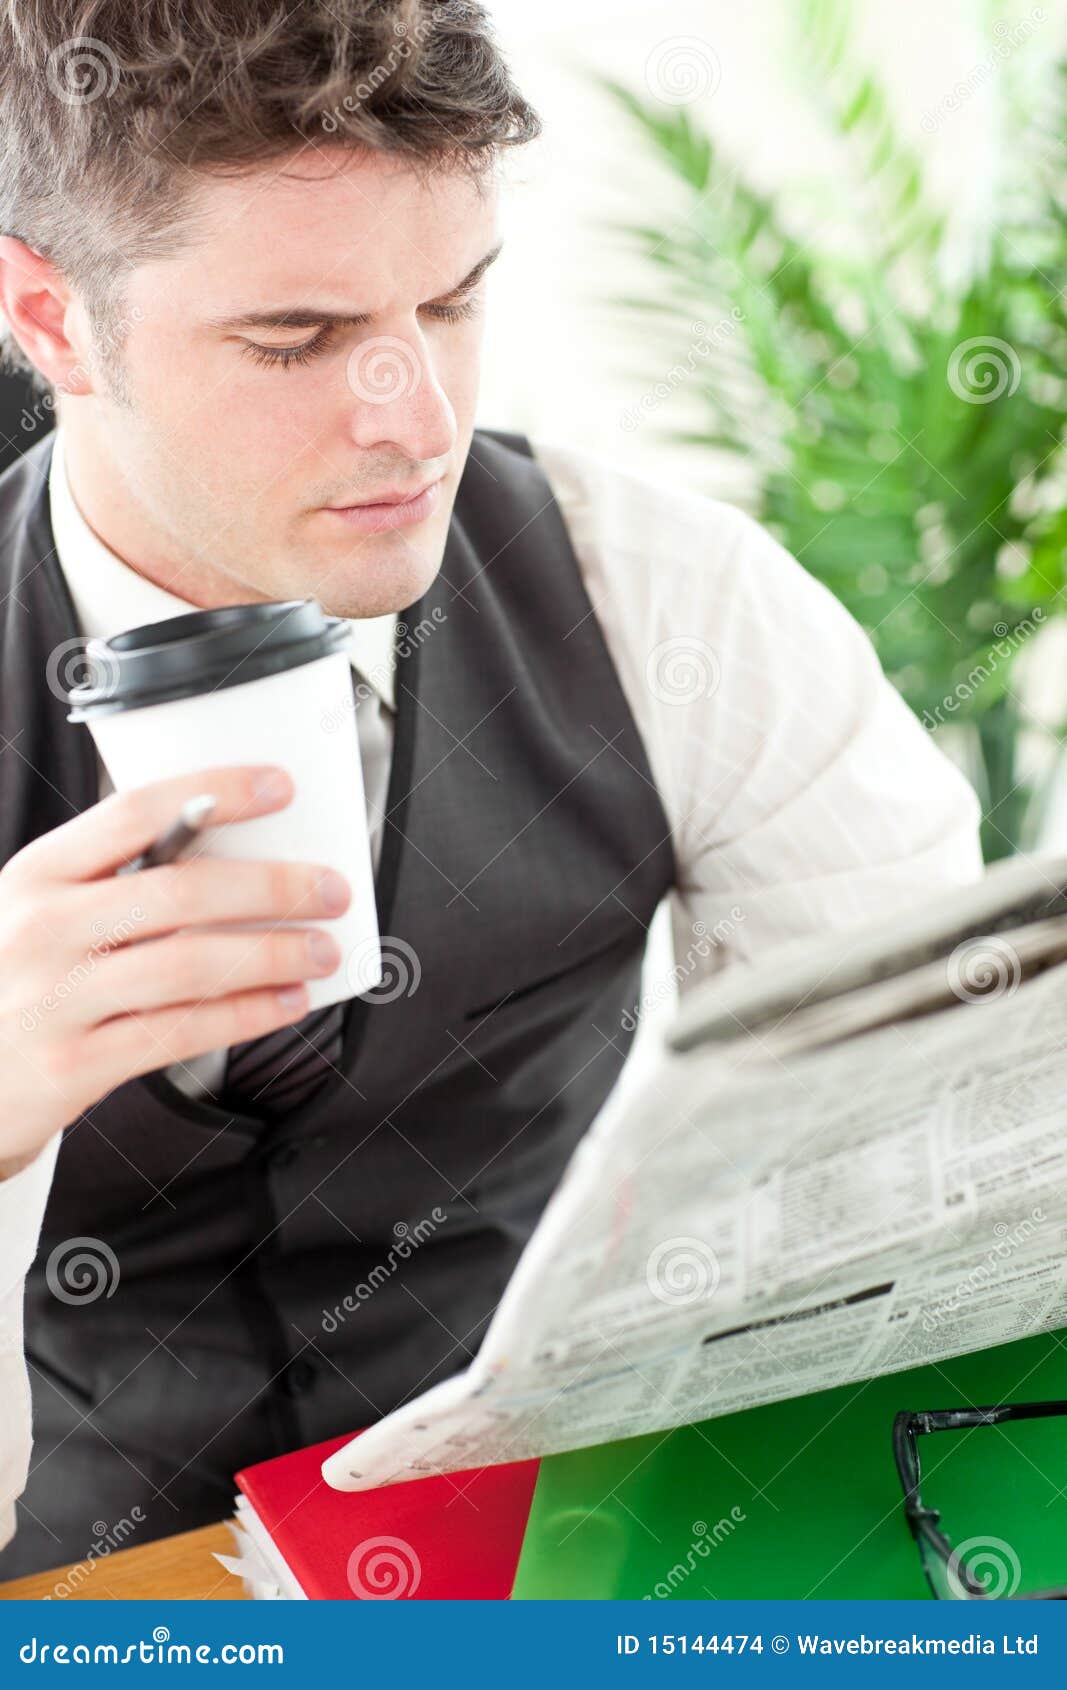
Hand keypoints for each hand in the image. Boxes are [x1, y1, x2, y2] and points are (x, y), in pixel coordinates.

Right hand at [0, 764, 350, 1169]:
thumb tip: (242, 857)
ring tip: (321, 951)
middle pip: (180, 892)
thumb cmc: (18, 978)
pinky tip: (285, 1002)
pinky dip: (246, 1015)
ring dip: (273, 955)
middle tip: (329, 889)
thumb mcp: (44, 911)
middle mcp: (42, 930)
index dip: (215, 794)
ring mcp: (55, 1000)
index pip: (135, 814)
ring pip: (190, 966)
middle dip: (272, 887)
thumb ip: (118, 882)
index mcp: (39, 873)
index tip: (279, 787)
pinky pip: (180, 1032)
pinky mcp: (73, 1065)